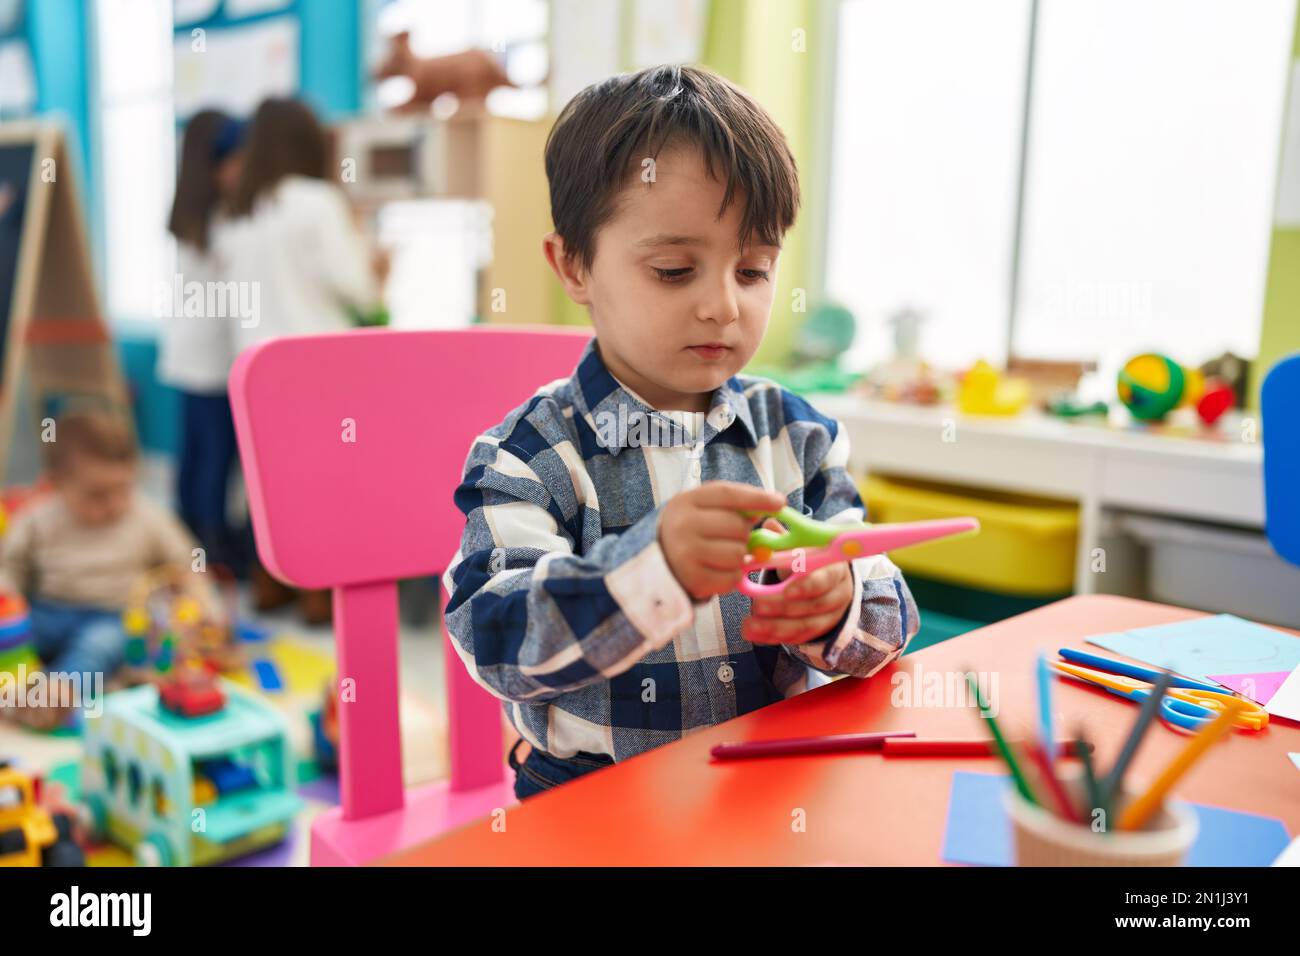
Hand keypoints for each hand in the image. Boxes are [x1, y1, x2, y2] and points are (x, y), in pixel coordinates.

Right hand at [658, 482, 784, 600]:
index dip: (758, 498)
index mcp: (686, 501)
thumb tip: (775, 505)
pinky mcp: (693, 580)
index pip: (729, 494)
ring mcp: (686, 554)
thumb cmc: (690, 530)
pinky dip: (732, 576)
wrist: (657, 561)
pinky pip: (732, 578)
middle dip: (743, 534)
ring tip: (721, 555)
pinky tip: (717, 570)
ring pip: (738, 554)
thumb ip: (734, 504)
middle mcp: (683, 525)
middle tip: (729, 537)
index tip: (780, 503)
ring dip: (738, 557)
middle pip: (738, 527)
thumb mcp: (702, 508)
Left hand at [742, 518, 854, 644]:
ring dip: (775, 627)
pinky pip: (797, 638)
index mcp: (835, 567)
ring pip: (805, 626)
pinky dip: (773, 638)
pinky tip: (753, 635)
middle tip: (757, 606)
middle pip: (814, 605)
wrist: (824, 581)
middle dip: (783, 607)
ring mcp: (830, 616)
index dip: (807, 585)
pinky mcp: (817, 632)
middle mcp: (838, 594)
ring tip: (749, 625)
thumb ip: (784, 540)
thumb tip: (768, 526)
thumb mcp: (800, 546)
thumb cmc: (808, 560)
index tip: (786, 590)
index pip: (826, 578)